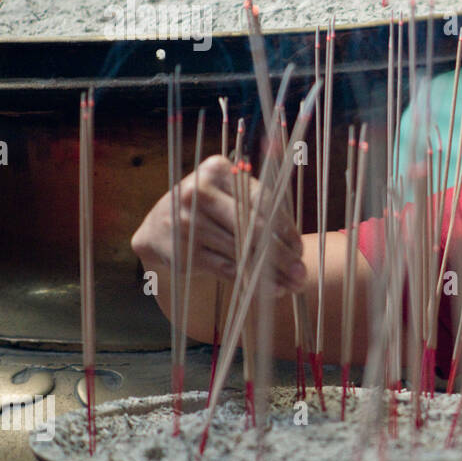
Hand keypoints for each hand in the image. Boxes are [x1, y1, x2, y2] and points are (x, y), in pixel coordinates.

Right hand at [130, 154, 306, 294]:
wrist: (159, 228)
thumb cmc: (209, 210)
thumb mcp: (229, 194)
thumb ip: (262, 206)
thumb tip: (297, 244)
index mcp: (216, 170)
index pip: (260, 200)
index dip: (284, 227)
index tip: (300, 248)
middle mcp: (197, 192)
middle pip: (251, 227)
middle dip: (281, 254)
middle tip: (302, 273)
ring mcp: (187, 222)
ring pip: (241, 251)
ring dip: (271, 273)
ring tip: (292, 285)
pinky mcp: (183, 251)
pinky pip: (226, 268)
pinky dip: (251, 281)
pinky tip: (272, 290)